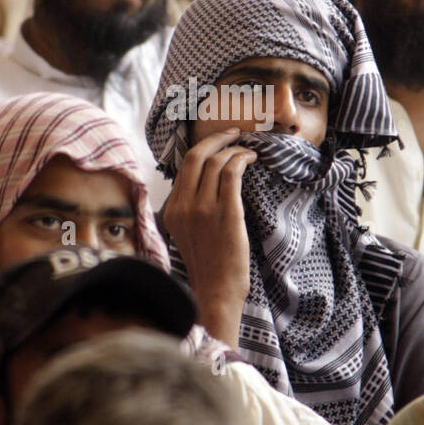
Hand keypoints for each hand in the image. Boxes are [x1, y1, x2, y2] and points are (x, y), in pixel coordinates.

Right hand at [162, 127, 255, 346]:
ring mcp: (203, 209)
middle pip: (195, 156)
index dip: (204, 150)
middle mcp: (183, 206)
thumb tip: (207, 187)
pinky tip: (251, 160)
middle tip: (234, 133)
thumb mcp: (188, 235)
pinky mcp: (225, 213)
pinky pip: (230, 173)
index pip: (184, 168)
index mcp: (172, 210)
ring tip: (247, 152)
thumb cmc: (209, 266)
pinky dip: (241, 160)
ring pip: (215, 162)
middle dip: (216, 139)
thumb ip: (191, 211)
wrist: (216, 291)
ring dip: (234, 150)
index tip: (220, 144)